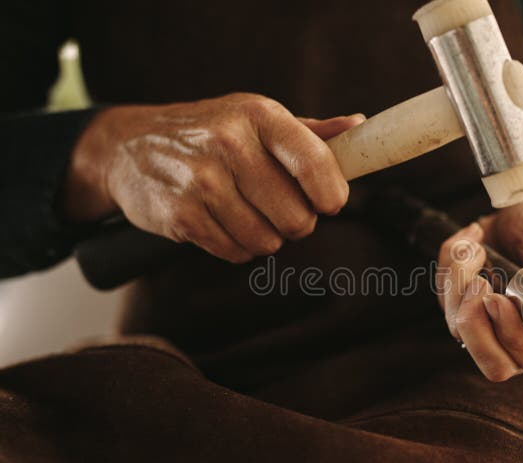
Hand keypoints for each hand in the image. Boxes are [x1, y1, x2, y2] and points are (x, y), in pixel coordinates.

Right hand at [63, 93, 363, 262]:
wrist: (128, 146)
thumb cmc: (209, 133)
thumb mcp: (256, 119)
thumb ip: (310, 131)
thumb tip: (359, 128)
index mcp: (259, 116)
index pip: (315, 163)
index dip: (332, 194)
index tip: (330, 202)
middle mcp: (230, 144)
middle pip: (298, 216)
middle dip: (297, 221)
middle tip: (279, 208)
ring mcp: (202, 181)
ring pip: (268, 241)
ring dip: (265, 236)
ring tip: (246, 212)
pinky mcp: (181, 215)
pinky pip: (236, 253)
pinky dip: (237, 247)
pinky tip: (222, 222)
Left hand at [437, 189, 522, 381]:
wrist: (520, 211)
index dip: (515, 338)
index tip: (499, 300)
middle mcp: (519, 338)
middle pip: (493, 365)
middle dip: (475, 324)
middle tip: (480, 282)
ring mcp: (487, 327)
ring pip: (459, 329)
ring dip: (459, 282)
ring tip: (477, 246)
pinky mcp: (461, 309)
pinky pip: (443, 298)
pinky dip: (450, 265)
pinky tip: (471, 242)